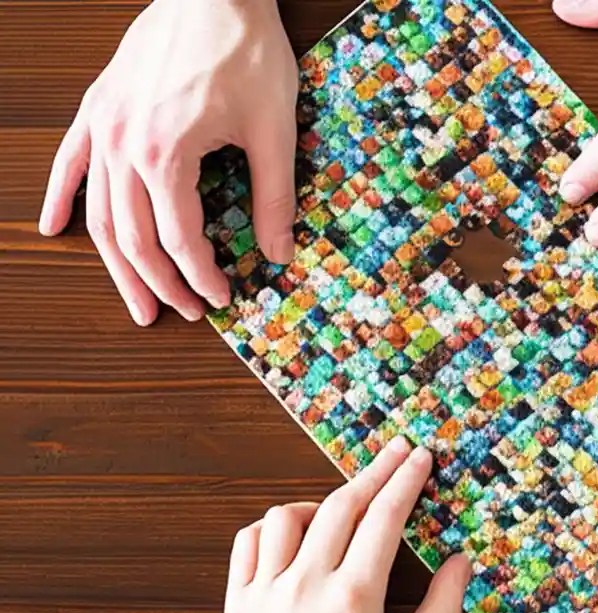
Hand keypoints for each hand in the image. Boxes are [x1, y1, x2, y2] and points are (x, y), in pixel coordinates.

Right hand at [39, 0, 298, 325]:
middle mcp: (123, 145)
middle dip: (160, 283)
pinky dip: (60, 197)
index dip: (200, 277)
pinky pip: (69, 161)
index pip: (178, 239)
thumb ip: (275, 198)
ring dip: (115, 262)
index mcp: (165, 154)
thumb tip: (279, 252)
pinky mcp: (99, 106)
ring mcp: (104, 125)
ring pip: (99, 211)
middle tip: (182, 313)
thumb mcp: (275, 131)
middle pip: (132, 236)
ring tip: (135, 300)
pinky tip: (53, 229)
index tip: (222, 297)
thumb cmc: (247, 50)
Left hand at [216, 438, 471, 612]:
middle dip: (376, 469)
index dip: (406, 480)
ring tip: (344, 507)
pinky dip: (272, 525)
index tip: (421, 457)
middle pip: (344, 503)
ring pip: (290, 515)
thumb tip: (461, 564)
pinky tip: (293, 533)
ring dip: (321, 500)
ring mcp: (267, 589)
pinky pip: (248, 540)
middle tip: (397, 449)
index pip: (385, 518)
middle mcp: (308, 584)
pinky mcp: (238, 601)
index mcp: (354, 599)